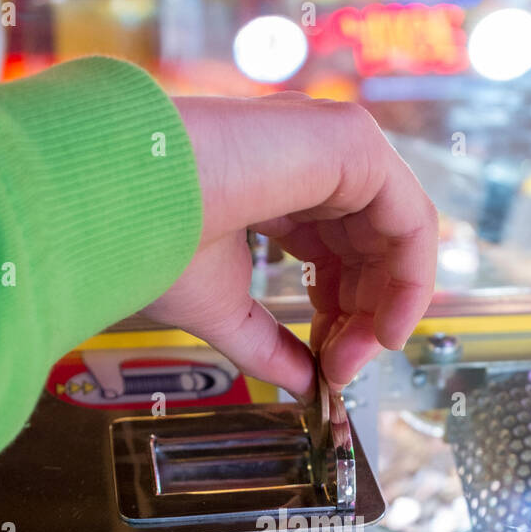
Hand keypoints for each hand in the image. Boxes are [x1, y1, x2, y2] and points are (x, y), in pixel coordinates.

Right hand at [144, 93, 437, 401]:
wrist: (118, 203)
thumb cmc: (145, 239)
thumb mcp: (222, 309)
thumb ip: (269, 347)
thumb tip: (305, 389)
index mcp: (277, 187)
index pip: (334, 254)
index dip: (337, 316)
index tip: (325, 366)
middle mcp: (310, 160)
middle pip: (371, 249)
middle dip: (362, 318)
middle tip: (340, 369)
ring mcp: (333, 145)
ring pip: (398, 234)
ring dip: (387, 306)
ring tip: (356, 354)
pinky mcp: (351, 143)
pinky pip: (412, 218)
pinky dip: (412, 278)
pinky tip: (386, 326)